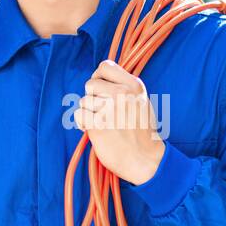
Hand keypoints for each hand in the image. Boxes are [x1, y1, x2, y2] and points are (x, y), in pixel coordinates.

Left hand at [74, 59, 165, 184]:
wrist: (146, 159)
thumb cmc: (143, 132)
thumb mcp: (142, 101)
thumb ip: (125, 88)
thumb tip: (101, 79)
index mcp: (134, 85)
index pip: (105, 66)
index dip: (99, 77)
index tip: (102, 89)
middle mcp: (121, 94)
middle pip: (90, 84)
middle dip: (93, 97)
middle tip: (104, 112)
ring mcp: (109, 109)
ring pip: (83, 101)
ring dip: (89, 113)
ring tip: (103, 124)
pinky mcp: (98, 125)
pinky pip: (79, 115)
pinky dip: (83, 124)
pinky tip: (94, 130)